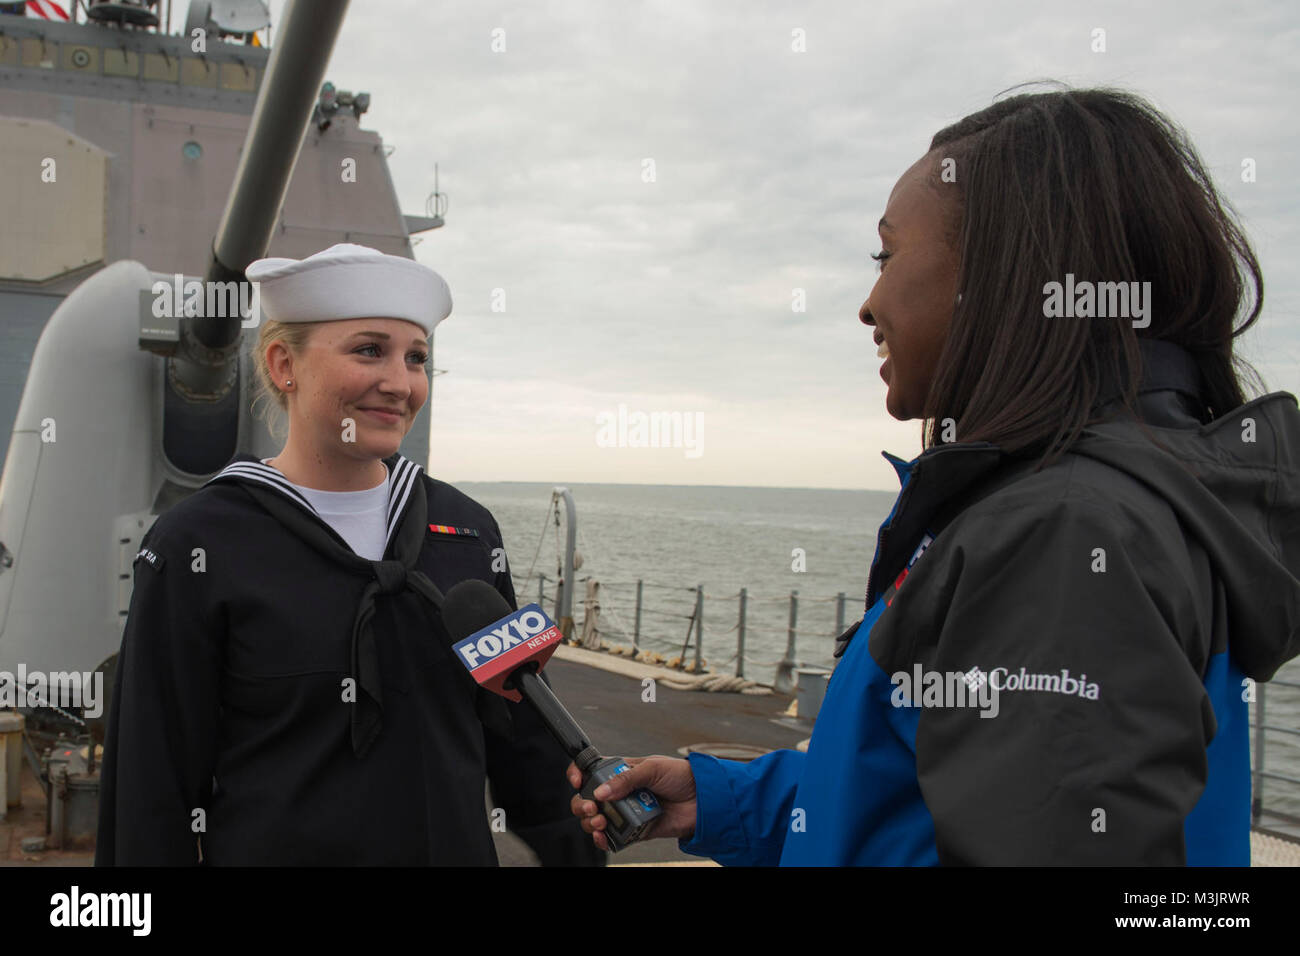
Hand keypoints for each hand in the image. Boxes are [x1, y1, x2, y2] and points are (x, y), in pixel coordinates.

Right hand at [567, 756, 697, 850]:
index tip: (577, 780)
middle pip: (587, 799)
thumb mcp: (653, 768)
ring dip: (590, 822)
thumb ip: (626, 779)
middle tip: (590, 807)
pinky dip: (603, 839)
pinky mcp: (634, 830)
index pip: (591, 771)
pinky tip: (603, 836)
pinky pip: (612, 837)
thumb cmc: (681, 776)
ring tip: (600, 821)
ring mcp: (625, 812)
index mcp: (621, 771)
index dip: (578, 774)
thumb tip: (601, 791)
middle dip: (581, 804)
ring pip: (595, 819)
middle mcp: (620, 792)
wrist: (703, 800)